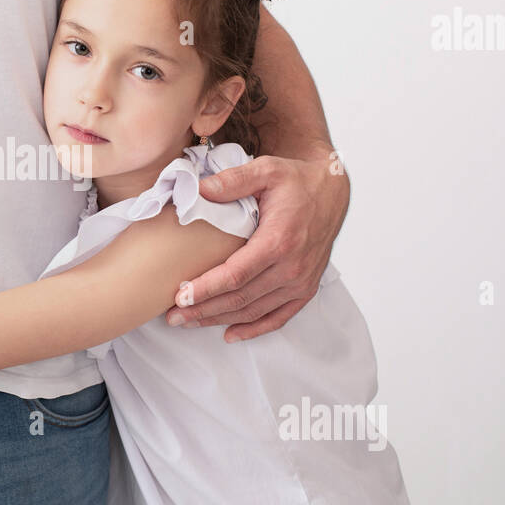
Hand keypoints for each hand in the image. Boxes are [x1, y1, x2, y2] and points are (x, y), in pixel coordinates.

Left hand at [165, 148, 348, 341]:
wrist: (331, 190)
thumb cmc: (296, 180)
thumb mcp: (265, 170)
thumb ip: (232, 181)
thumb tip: (199, 190)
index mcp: (279, 241)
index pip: (235, 274)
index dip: (206, 289)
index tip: (180, 296)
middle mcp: (292, 267)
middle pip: (240, 298)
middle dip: (204, 309)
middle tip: (173, 316)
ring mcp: (301, 281)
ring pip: (254, 311)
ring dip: (220, 320)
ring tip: (190, 321)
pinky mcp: (306, 288)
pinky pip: (279, 317)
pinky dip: (254, 328)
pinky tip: (230, 334)